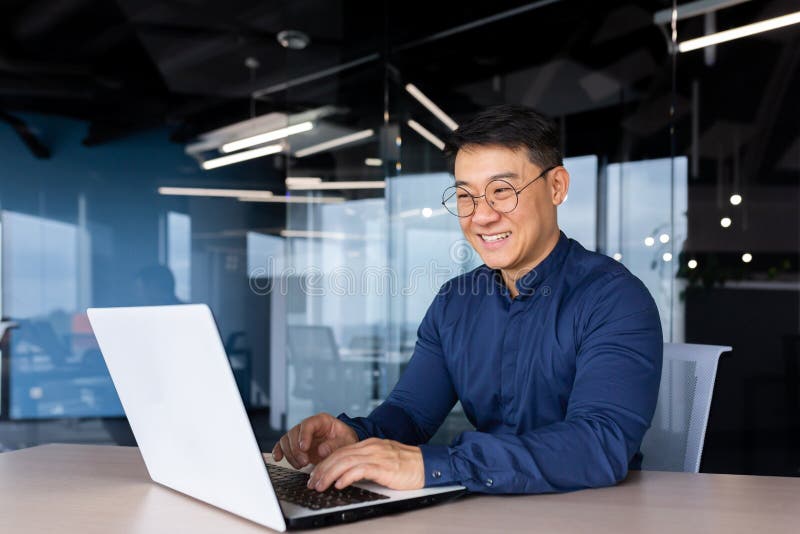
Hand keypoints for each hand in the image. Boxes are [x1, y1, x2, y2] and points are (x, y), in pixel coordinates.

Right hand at [272, 412, 357, 468]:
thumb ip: (336, 445)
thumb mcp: (347, 442)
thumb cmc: (346, 441)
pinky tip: (278, 458)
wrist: (344, 447)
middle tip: (304, 462)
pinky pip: (283, 445)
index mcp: (322, 421)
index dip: (304, 435)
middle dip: (296, 449)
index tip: (304, 448)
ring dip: (290, 454)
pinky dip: (279, 451)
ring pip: (287, 440)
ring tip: (300, 465)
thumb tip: (321, 450)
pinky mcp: (296, 445)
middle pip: (294, 432)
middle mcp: (309, 426)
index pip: (308, 424)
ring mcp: (301, 435)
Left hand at [306, 438, 424, 491]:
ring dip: (329, 474)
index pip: (341, 452)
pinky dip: (346, 477)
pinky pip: (360, 469)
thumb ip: (367, 464)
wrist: (428, 465)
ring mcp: (377, 455)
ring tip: (320, 485)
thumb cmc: (408, 466)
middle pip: (339, 455)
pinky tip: (339, 484)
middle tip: (312, 483)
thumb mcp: (383, 461)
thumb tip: (347, 476)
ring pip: (345, 462)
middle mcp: (371, 447)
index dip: (325, 464)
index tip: (315, 476)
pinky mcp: (383, 466)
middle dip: (322, 470)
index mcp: (370, 445)